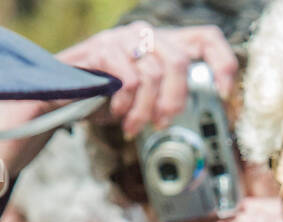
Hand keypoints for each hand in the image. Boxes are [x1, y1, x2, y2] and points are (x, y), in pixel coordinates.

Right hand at [57, 22, 238, 140]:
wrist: (58, 97)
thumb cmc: (104, 98)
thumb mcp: (143, 96)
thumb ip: (168, 94)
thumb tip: (197, 112)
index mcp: (163, 43)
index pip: (207, 37)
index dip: (222, 63)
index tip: (223, 93)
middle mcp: (146, 33)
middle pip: (180, 60)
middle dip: (174, 99)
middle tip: (162, 122)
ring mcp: (123, 38)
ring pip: (154, 74)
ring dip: (145, 110)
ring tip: (134, 125)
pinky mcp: (102, 48)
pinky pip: (130, 79)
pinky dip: (126, 104)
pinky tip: (118, 113)